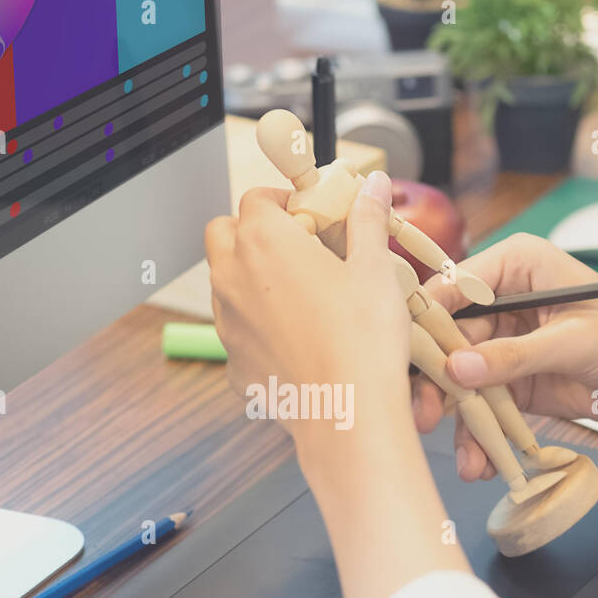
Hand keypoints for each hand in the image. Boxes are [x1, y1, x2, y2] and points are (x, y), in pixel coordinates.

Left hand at [204, 172, 409, 439]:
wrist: (347, 412)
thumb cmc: (362, 339)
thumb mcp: (374, 268)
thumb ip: (367, 220)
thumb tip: (372, 186)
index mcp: (263, 241)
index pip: (256, 199)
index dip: (284, 201)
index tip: (311, 216)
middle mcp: (232, 277)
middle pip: (222, 233)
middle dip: (251, 232)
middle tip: (296, 248)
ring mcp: (227, 324)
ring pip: (224, 284)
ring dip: (251, 279)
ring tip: (301, 296)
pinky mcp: (233, 363)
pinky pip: (237, 333)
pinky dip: (258, 328)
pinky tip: (297, 341)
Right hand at [413, 234, 597, 481]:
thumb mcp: (573, 342)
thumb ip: (513, 357)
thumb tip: (457, 369)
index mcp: (515, 267)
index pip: (451, 290)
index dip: (424, 325)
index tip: (405, 362)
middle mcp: (503, 302)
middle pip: (447, 340)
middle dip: (435, 382)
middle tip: (422, 417)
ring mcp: (506, 345)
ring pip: (461, 380)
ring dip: (458, 419)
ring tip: (462, 457)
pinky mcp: (516, 383)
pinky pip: (484, 408)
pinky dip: (481, 436)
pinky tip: (480, 462)